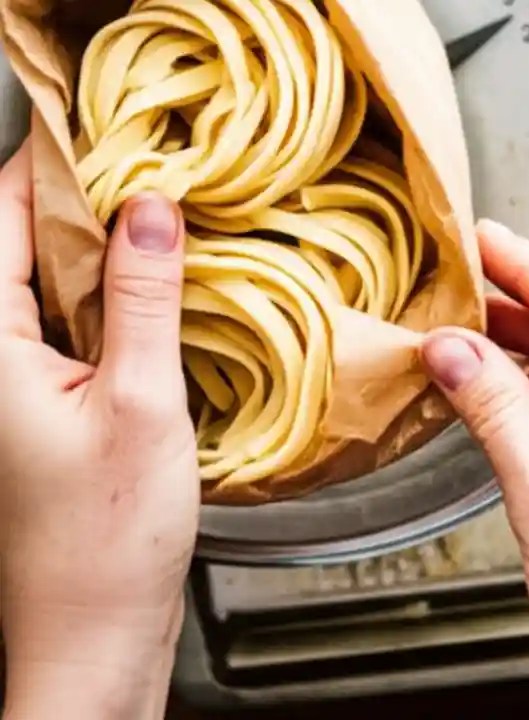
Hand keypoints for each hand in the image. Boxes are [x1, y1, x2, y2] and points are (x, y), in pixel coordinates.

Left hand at [0, 144, 196, 719]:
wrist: (93, 632)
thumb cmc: (104, 542)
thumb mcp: (142, 403)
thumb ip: (146, 297)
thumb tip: (152, 210)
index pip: (3, 216)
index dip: (57, 166)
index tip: (117, 136)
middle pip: (26, 245)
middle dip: (94, 204)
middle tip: (167, 177)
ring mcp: (16, 386)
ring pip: (56, 288)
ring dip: (113, 257)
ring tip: (180, 232)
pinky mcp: (50, 409)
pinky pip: (78, 330)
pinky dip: (121, 307)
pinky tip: (172, 303)